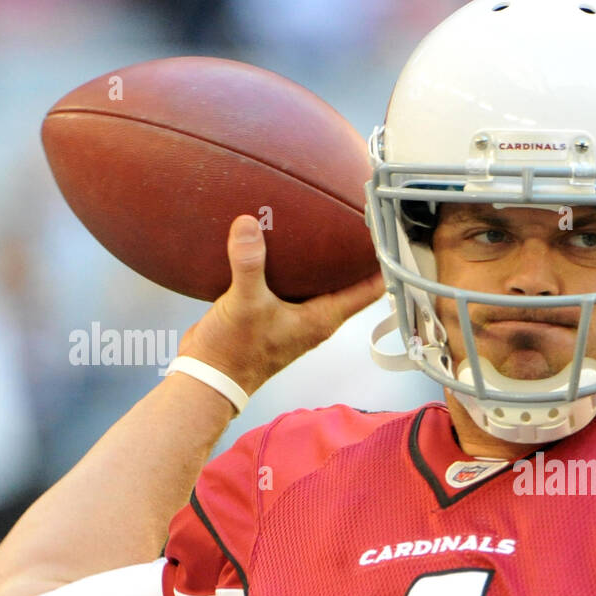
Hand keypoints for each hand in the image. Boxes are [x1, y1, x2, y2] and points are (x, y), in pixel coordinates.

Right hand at [177, 214, 384, 396]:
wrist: (209, 376)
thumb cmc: (235, 353)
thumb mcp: (245, 304)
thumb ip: (249, 264)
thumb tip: (248, 224)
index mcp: (322, 318)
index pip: (368, 290)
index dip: (382, 263)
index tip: (386, 234)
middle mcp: (315, 317)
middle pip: (349, 281)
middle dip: (355, 253)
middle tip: (359, 218)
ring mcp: (295, 315)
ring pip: (319, 280)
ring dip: (322, 257)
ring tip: (325, 222)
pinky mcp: (274, 310)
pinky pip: (293, 281)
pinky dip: (293, 263)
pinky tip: (282, 241)